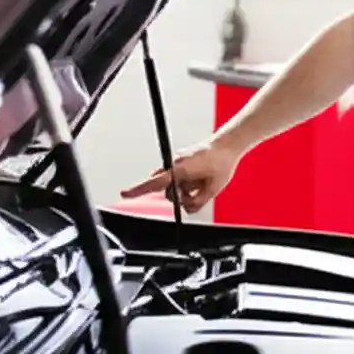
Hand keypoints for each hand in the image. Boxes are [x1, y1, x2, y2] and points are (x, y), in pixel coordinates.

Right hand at [120, 140, 241, 213]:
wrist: (228, 145)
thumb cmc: (221, 162)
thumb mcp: (213, 188)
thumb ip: (198, 201)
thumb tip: (188, 209)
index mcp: (180, 169)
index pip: (155, 183)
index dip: (138, 190)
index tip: (124, 194)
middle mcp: (175, 164)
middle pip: (167, 189)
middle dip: (181, 196)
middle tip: (198, 191)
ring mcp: (178, 162)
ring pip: (174, 185)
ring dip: (186, 188)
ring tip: (204, 181)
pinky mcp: (182, 161)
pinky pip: (180, 178)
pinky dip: (188, 182)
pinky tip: (202, 177)